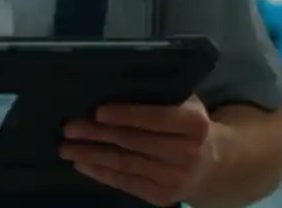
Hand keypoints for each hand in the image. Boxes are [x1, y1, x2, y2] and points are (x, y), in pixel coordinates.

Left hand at [60, 95, 216, 206]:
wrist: (215, 164)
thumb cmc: (189, 126)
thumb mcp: (185, 105)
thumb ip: (158, 96)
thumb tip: (111, 84)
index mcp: (194, 125)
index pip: (154, 118)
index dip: (124, 115)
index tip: (97, 111)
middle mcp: (186, 153)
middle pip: (133, 142)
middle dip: (97, 134)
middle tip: (69, 128)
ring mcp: (174, 178)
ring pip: (125, 164)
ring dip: (91, 155)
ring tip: (66, 147)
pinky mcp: (163, 196)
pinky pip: (125, 183)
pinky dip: (100, 173)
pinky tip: (81, 163)